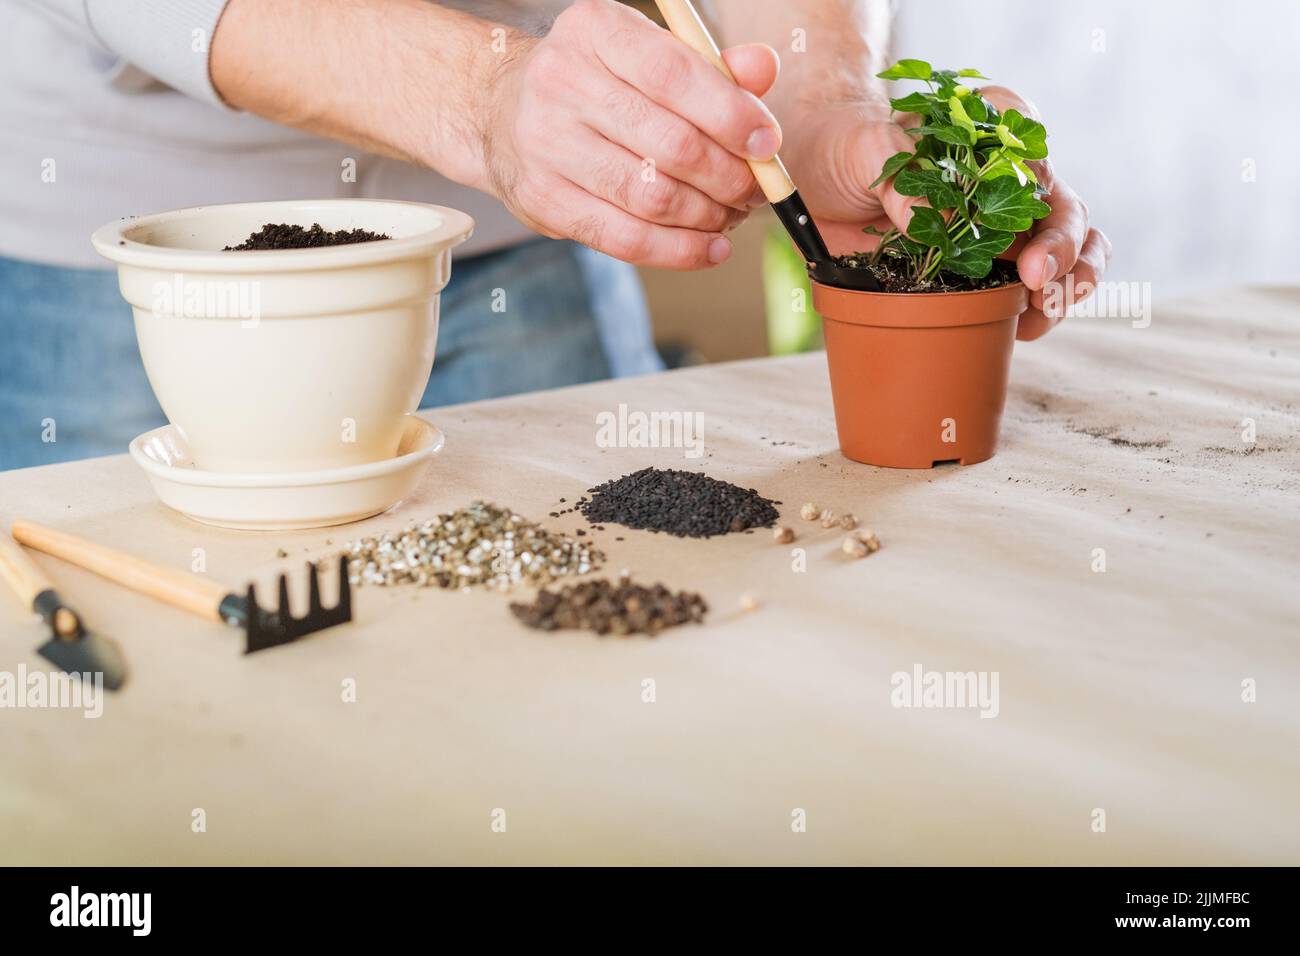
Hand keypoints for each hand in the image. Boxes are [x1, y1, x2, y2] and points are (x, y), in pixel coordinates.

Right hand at [480, 0, 780, 268]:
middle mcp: (562, 81)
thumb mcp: (645, 55)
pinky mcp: (541, 199)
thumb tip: (764, 71)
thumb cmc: (595, 83)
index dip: (730, 114)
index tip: (767, 144)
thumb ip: (709, 67)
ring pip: (650, 196)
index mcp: (595, 30)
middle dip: (728, 176)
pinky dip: (677, 251)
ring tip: (730, 216)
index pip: (673, 74)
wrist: (500, 111)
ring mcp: (545, 144)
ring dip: (706, 216)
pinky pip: (623, 238)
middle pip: (669, 144)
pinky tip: (710, 248)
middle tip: (754, 191)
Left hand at [788, 91, 1110, 339]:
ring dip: (1069, 280)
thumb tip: (938, 217)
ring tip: (1043, 309)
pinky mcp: (989, 262)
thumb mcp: (861, 150)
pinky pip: (1034, 284)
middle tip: (1036, 278)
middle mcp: (1007, 175)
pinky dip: (1042, 307)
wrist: (821, 180)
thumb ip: (898, 173)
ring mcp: (1004, 221)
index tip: (1024, 199)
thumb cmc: (844, 148)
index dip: (1033, 171)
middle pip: (1062, 203)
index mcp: (985, 127)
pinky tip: (1025, 326)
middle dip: (1062, 243)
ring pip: (1067, 246)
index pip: (1028, 138)